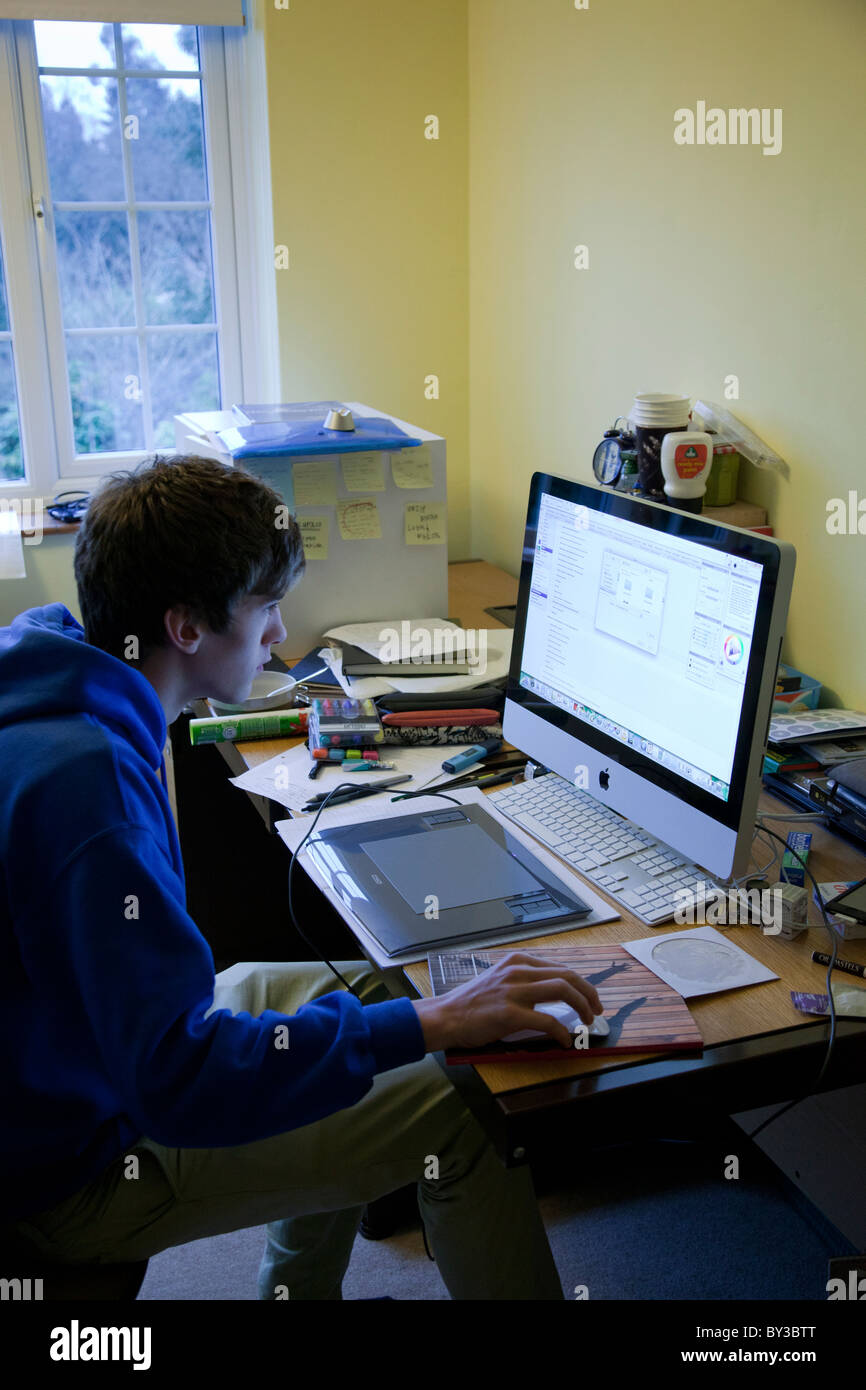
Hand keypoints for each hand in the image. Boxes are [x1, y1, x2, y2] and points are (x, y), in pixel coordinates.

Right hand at [411, 951, 602, 1052]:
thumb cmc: (471, 1003)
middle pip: (568, 976)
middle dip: (589, 993)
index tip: (589, 997)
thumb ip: (524, 981)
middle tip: (596, 1010)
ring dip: (582, 1007)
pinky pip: (548, 1021)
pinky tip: (565, 1040)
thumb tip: (555, 992)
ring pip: (563, 990)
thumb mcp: (500, 980)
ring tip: (587, 1021)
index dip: (581, 983)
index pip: (561, 967)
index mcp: (517, 961)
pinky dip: (562, 1032)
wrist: (445, 1016)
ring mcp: (514, 991)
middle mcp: (517, 971)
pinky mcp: (510, 1014)